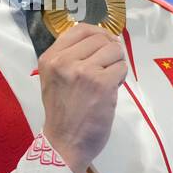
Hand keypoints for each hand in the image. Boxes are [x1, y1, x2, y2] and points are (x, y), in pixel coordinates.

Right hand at [37, 23, 128, 172]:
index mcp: (50, 58)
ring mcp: (83, 71)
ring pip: (114, 50)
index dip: (97, 34)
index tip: (104, 44)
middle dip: (109, 52)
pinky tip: (110, 90)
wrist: (64, 143)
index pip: (79, 29)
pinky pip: (121, 68)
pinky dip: (120, 78)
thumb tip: (101, 39)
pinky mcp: (101, 83)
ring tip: (107, 81)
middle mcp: (64, 61)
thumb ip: (69, 58)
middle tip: (106, 69)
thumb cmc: (61, 113)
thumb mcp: (54, 79)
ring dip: (116, 64)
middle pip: (100, 38)